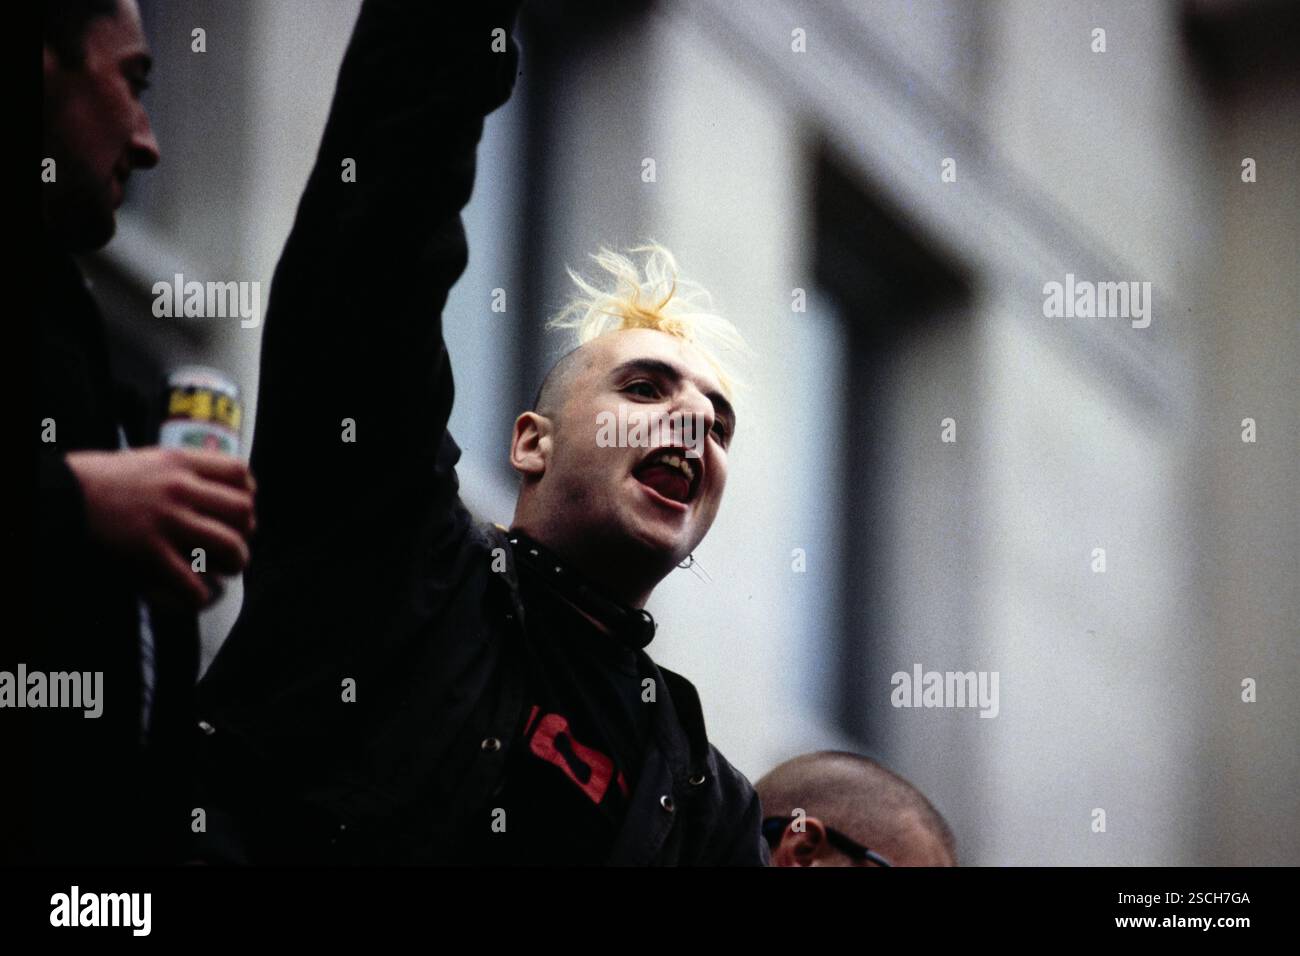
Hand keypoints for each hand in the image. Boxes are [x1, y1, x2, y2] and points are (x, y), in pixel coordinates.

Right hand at [65, 447, 256, 610]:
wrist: (60, 498)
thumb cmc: (99, 481)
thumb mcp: (146, 460)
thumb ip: (181, 471)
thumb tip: (214, 489)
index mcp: (179, 462)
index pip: (239, 473)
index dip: (248, 493)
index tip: (240, 508)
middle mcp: (179, 489)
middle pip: (243, 511)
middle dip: (246, 532)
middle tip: (235, 543)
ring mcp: (166, 522)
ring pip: (230, 546)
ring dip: (235, 562)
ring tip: (227, 569)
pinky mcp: (149, 554)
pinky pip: (192, 583)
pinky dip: (199, 595)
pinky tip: (195, 595)